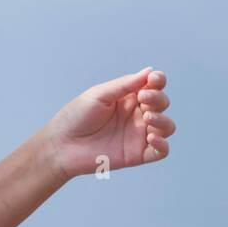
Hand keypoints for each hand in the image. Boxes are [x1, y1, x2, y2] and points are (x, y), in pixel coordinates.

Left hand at [40, 67, 174, 180]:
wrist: (60, 145)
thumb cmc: (75, 117)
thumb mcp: (99, 95)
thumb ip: (124, 85)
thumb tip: (149, 71)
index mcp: (127, 98)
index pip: (152, 87)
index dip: (158, 81)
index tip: (153, 80)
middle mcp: (135, 115)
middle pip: (161, 104)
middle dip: (158, 99)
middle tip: (142, 99)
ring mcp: (138, 135)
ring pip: (166, 126)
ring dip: (163, 120)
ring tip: (147, 118)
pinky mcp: (137, 154)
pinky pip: (161, 151)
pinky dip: (163, 144)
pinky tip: (151, 137)